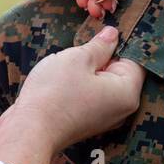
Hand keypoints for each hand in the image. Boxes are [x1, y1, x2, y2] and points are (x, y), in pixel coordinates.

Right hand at [0, 26, 143, 154]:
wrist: (28, 132)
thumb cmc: (54, 93)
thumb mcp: (78, 59)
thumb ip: (100, 46)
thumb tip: (113, 34)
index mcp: (128, 92)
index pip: (135, 59)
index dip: (119, 42)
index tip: (103, 32)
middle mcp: (122, 109)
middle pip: (119, 71)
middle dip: (103, 57)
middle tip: (82, 49)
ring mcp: (105, 118)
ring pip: (103, 82)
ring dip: (88, 70)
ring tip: (69, 66)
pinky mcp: (88, 123)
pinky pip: (91, 96)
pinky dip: (81, 85)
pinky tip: (63, 80)